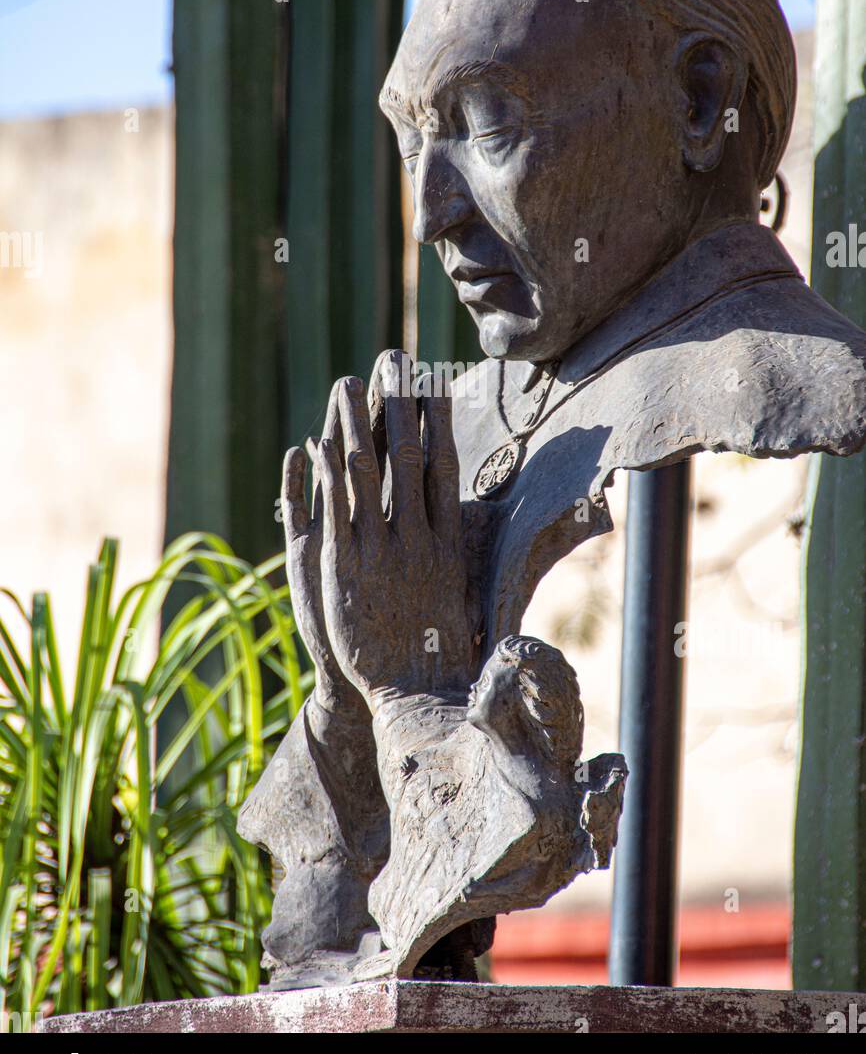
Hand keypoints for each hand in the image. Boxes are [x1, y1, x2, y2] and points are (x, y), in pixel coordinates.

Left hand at [286, 351, 474, 706]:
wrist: (416, 693)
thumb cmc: (444, 648)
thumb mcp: (464, 592)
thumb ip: (463, 549)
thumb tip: (475, 515)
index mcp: (447, 541)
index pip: (443, 465)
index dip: (436, 420)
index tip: (432, 382)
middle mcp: (416, 540)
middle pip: (406, 457)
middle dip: (397, 405)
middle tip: (392, 360)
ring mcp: (379, 553)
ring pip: (366, 476)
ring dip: (356, 426)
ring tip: (349, 383)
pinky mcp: (342, 571)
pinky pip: (333, 511)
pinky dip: (326, 475)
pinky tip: (319, 441)